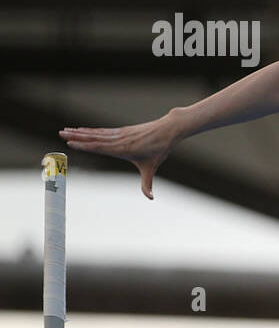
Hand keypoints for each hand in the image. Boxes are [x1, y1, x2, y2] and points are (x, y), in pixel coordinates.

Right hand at [59, 114, 180, 199]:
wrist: (167, 130)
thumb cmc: (159, 150)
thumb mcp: (152, 168)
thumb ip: (147, 184)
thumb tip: (150, 198)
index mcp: (123, 149)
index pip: (100, 147)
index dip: (85, 145)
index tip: (71, 142)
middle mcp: (119, 140)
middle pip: (94, 138)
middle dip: (77, 136)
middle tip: (60, 133)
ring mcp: (120, 134)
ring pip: (97, 133)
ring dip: (81, 131)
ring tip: (66, 129)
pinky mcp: (122, 130)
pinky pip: (103, 131)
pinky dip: (92, 130)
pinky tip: (83, 129)